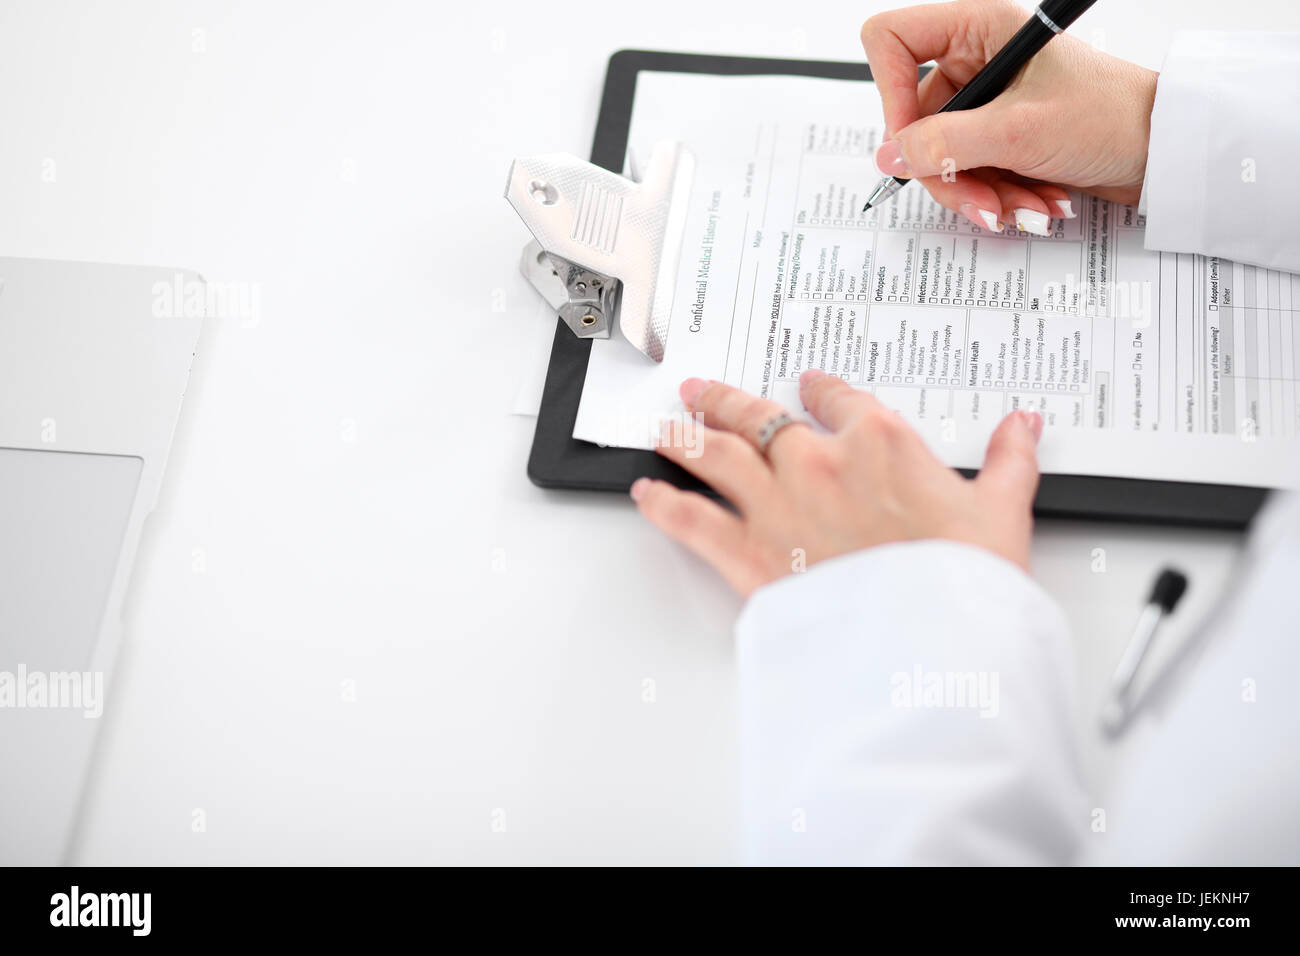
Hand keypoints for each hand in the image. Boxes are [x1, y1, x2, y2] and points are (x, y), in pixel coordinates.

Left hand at [632, 371, 1042, 596]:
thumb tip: (1022, 425)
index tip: (808, 387)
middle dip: (725, 401)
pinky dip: (663, 506)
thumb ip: (1009, 461)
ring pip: (714, 455)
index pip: (836, 399)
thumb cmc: (964, 580)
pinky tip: (646, 494)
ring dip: (684, 437)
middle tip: (702, 392)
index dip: (817, 389)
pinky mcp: (747, 554)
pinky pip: (691, 521)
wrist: (931, 644)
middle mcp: (816, 463)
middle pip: (757, 418)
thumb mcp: (1002, 512)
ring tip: (664, 428)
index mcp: (877, 442)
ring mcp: (776, 505)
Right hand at [862, 0, 1157, 233]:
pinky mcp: (1000, 140)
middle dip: (948, 170)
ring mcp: (988, 105)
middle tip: (979, 200)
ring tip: (1019, 206)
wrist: (1163, 151)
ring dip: (978, 193)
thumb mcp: (1018, 132)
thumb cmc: (1112, 117)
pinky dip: (997, 197)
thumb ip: (945, 143)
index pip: (894, 42)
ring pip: (941, 157)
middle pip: (915, 120)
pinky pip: (969, 174)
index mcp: (979, 31)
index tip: (909, 140)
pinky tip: (1032, 202)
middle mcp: (978, 63)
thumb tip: (892, 155)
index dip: (889, 92)